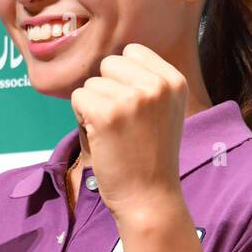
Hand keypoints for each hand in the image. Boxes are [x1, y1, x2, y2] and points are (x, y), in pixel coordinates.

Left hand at [70, 42, 187, 222]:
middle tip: (121, 125)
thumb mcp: (164, 110)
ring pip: (91, 83)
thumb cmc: (150, 158)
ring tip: (113, 135)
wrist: (149, 199)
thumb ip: (146, 82)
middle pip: (109, 63)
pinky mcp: (107, 113)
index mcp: (174, 80)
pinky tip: (101, 139)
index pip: (132, 51)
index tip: (133, 110)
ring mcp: (133, 98)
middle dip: (106, 90)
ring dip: (93, 107)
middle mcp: (157, 84)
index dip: (123, 79)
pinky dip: (81, 119)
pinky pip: (78, 98)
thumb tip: (112, 57)